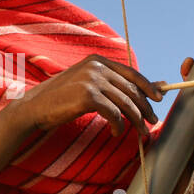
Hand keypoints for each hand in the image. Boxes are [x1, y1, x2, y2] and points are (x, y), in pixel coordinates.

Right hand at [10, 54, 162, 137]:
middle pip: (131, 90)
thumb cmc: (61, 98)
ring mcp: (92, 80)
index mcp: (97, 60)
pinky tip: (116, 133)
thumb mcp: (87, 84)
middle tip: (151, 122)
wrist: (35, 107)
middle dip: (144, 108)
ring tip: (141, 133)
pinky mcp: (88, 96)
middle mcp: (97, 67)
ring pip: (125, 103)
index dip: (148, 87)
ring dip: (136, 121)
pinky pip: (113, 114)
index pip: (132, 73)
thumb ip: (111, 84)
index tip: (159, 99)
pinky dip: (118, 126)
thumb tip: (142, 88)